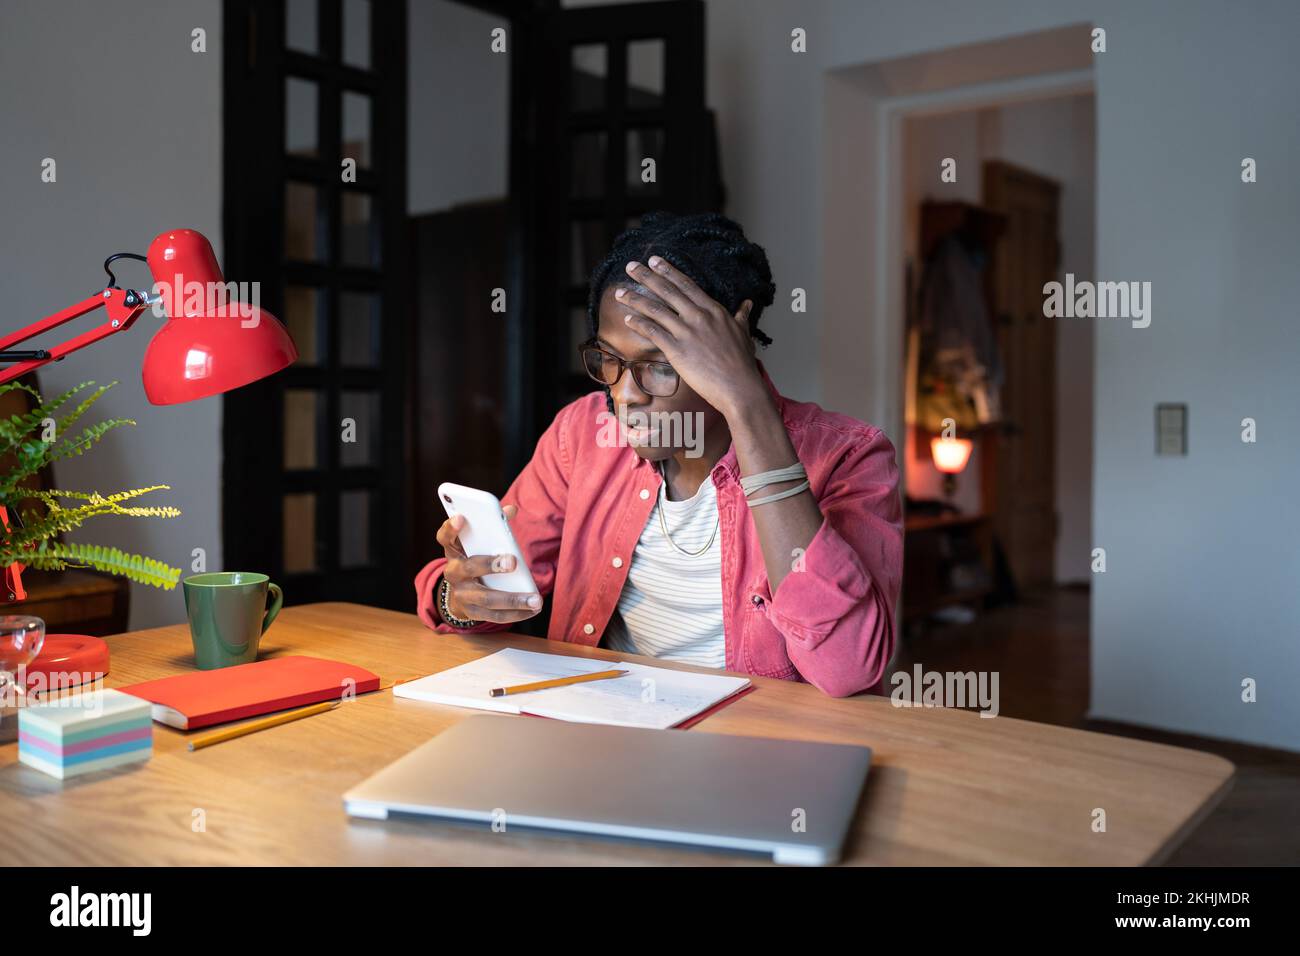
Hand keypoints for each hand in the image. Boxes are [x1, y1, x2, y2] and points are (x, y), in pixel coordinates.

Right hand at [436, 503, 541, 623]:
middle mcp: (453, 572)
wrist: (461, 591)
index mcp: (454, 550)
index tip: (461, 517)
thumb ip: (494, 525)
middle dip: (490, 565)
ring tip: (535, 600)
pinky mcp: (472, 611)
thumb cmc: (476, 558)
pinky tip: (533, 610)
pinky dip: (516, 614)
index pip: (445, 537)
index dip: (450, 528)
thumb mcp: (478, 542)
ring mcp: (462, 594)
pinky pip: (494, 615)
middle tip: (512, 562)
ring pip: (486, 598)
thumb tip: (511, 509)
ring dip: (513, 600)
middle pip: (468, 568)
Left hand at [616, 257, 767, 418]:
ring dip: (635, 299)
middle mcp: (698, 316)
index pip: (686, 284)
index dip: (668, 271)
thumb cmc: (742, 363)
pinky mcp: (677, 350)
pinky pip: (653, 332)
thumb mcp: (744, 333)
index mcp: (713, 310)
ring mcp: (686, 332)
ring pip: (656, 310)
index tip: (655, 260)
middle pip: (667, 291)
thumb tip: (747, 304)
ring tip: (620, 293)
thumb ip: (741, 316)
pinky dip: (639, 324)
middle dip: (646, 276)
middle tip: (630, 266)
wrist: (738, 386)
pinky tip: (628, 319)